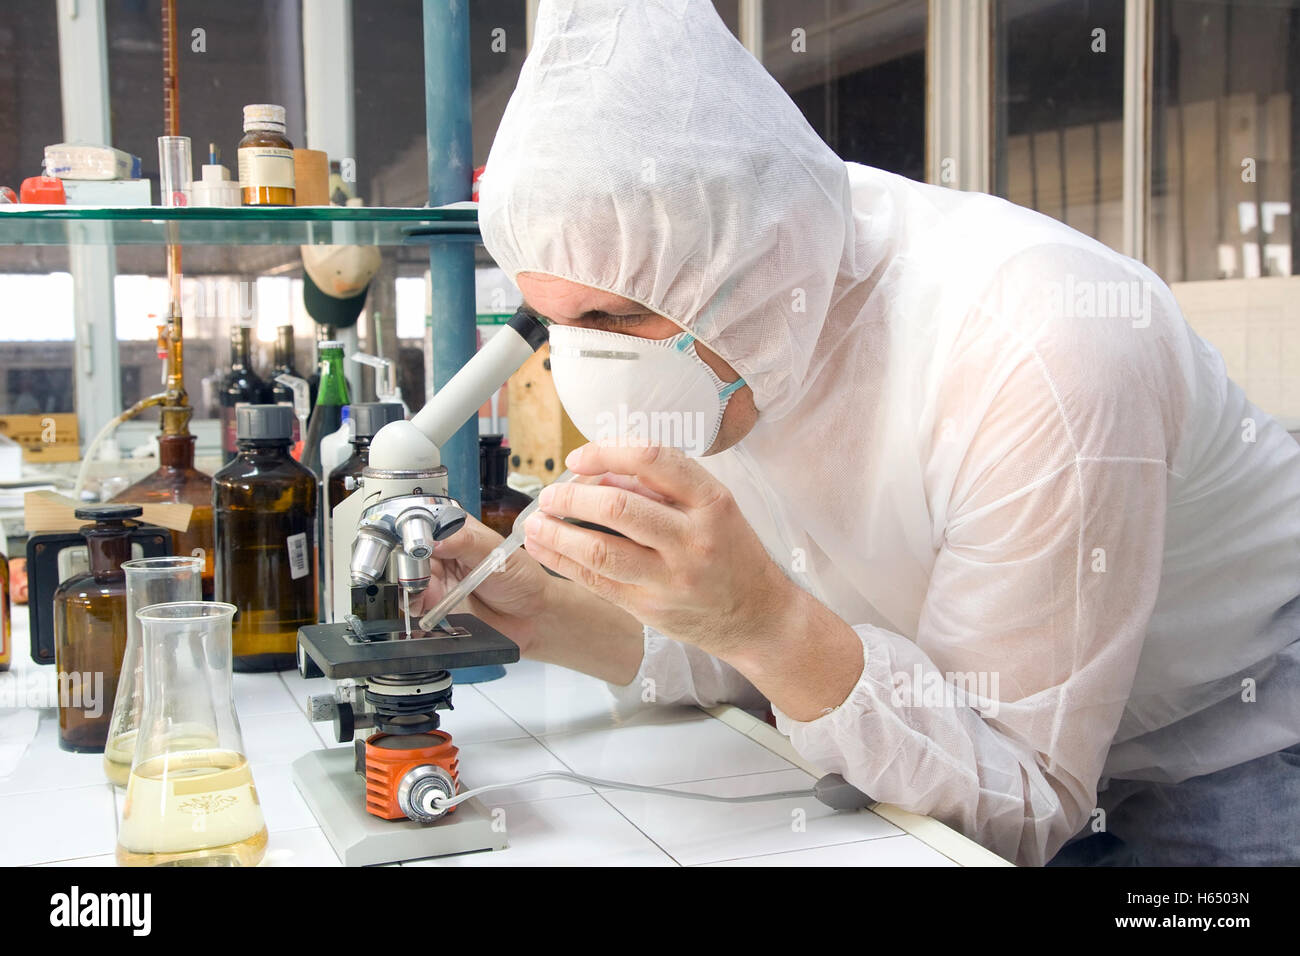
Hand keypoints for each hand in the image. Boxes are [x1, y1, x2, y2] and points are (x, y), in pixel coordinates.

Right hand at [410, 513, 554, 653]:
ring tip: (425, 590)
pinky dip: (413, 604)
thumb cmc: (523, 579)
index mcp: (457, 530)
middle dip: (410, 560)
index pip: (424, 522)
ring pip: (407, 576)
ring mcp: (438, 577)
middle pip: (410, 550)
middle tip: (422, 571)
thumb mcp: (498, 554)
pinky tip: (424, 605)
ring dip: (410, 583)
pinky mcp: (436, 602)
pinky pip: (413, 602)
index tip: (417, 543)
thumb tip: (434, 540)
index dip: (415, 530)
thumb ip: (466, 543)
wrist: (531, 617)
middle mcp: (443, 552)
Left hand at [521, 443, 798, 661]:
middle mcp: (692, 539)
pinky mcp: (650, 608)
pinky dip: (562, 562)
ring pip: (600, 550)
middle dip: (572, 495)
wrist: (757, 616)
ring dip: (558, 532)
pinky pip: (596, 582)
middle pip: (618, 506)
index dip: (606, 452)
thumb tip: (601, 472)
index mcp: (712, 502)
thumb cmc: (733, 554)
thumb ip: (661, 488)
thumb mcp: (713, 507)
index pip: (652, 460)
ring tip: (536, 521)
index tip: (579, 456)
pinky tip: (543, 548)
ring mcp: (670, 578)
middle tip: (550, 493)